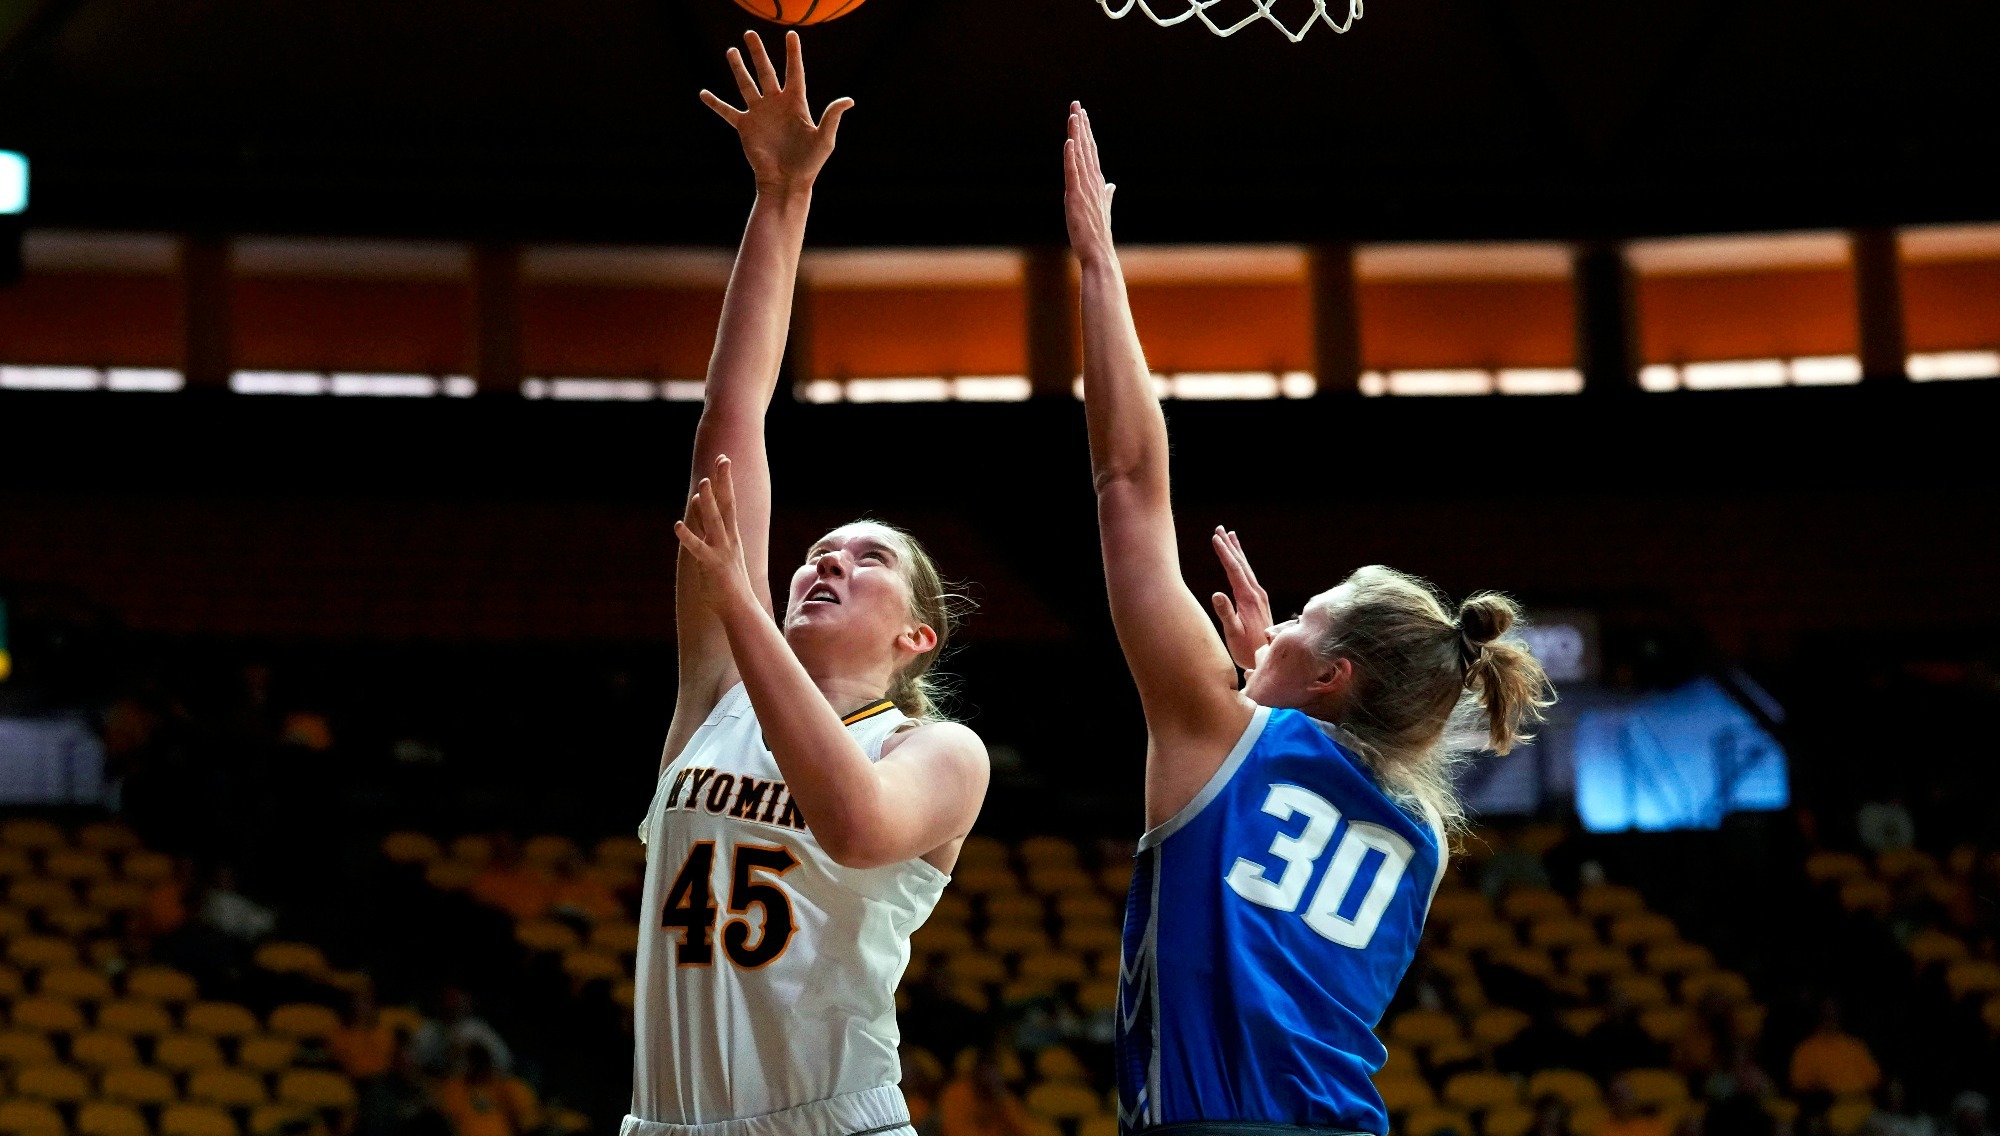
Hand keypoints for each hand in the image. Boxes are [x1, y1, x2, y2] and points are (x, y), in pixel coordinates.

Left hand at [675, 456, 762, 617]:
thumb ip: (710, 532)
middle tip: (723, 459)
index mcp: (731, 535)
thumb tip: (701, 513)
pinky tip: (677, 525)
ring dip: (708, 502)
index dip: (725, 481)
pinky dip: (687, 536)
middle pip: (727, 504)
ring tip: (703, 483)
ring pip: (714, 522)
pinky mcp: (711, 565)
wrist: (739, 608)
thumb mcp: (721, 551)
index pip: (729, 502)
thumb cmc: (728, 582)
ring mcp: (721, 551)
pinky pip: (697, 548)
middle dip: (724, 482)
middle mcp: (728, 539)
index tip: (724, 460)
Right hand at [700, 31, 854, 193]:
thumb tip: (848, 100)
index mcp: (796, 103)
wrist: (787, 182)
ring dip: (738, 68)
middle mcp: (776, 104)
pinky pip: (727, 112)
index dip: (793, 54)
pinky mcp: (745, 127)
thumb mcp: (824, 139)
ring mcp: (759, 114)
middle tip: (749, 34)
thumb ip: (832, 117)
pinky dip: (715, 103)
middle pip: (765, 72)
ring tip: (731, 51)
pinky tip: (703, 93)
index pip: (794, 72)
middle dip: (757, 53)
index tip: (791, 35)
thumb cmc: (809, 163)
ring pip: (746, 85)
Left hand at [1064, 102, 1115, 266]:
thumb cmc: (1098, 232)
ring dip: (1077, 134)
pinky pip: (1073, 172)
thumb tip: (1112, 185)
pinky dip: (1071, 156)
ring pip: (1080, 155)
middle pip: (1086, 147)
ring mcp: (1084, 188)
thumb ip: (1107, 194)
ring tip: (1074, 115)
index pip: (1091, 151)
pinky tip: (1069, 142)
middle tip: (1076, 104)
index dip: (1087, 132)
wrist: (1098, 252)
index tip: (1082, 114)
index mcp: (1096, 182)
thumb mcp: (1102, 208)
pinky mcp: (1075, 197)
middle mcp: (1092, 181)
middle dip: (1081, 125)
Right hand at [1209, 527, 1272, 670]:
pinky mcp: (1260, 601)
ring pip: (1246, 568)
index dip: (1224, 553)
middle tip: (1219, 528)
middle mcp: (1256, 594)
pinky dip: (1242, 563)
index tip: (1215, 538)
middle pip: (1241, 564)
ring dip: (1237, 551)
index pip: (1234, 570)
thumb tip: (1216, 593)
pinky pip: (1249, 575)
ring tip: (1230, 536)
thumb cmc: (1247, 649)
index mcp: (1248, 598)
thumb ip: (1226, 613)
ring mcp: (1260, 596)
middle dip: (1230, 545)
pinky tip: (1239, 562)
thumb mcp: (1233, 633)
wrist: (1268, 658)